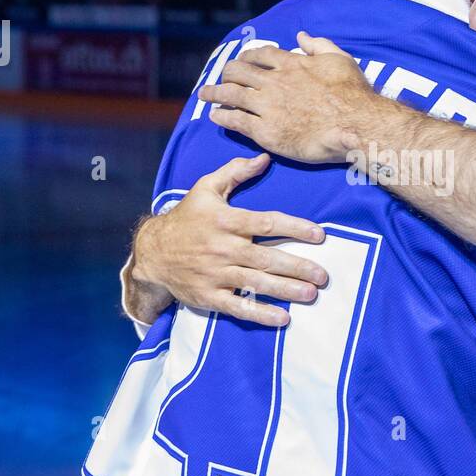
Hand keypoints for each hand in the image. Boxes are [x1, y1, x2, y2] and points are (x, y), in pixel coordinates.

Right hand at [130, 154, 328, 326]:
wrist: (152, 251)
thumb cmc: (186, 217)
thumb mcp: (205, 188)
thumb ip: (235, 172)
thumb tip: (264, 158)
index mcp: (225, 221)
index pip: (266, 223)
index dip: (294, 228)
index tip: (319, 235)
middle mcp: (222, 248)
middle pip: (265, 258)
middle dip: (297, 266)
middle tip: (322, 275)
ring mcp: (215, 274)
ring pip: (255, 283)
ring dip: (285, 290)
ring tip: (310, 294)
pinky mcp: (209, 296)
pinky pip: (237, 307)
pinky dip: (260, 314)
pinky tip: (282, 318)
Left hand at [199, 31, 383, 162]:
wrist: (354, 124)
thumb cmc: (352, 94)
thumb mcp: (340, 59)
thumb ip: (319, 45)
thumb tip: (301, 36)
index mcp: (291, 64)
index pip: (261, 54)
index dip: (248, 56)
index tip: (243, 60)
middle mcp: (274, 82)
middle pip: (239, 71)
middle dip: (228, 73)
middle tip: (223, 77)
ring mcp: (267, 106)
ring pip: (230, 94)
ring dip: (214, 92)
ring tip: (205, 94)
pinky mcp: (265, 131)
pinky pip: (235, 120)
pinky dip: (222, 116)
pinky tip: (215, 115)